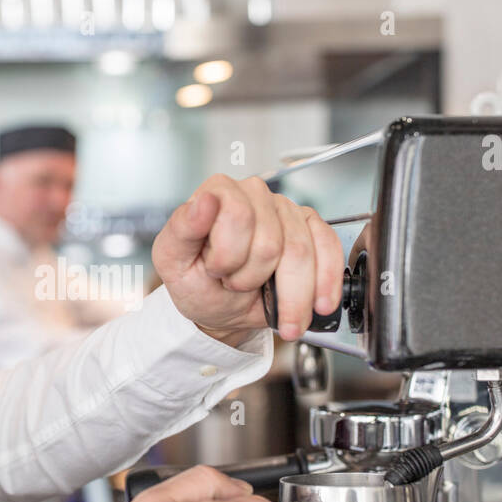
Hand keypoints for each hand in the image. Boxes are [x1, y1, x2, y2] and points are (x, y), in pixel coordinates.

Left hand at [152, 175, 343, 343]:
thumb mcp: (173, 262)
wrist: (220, 308)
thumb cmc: (195, 282)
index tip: (217, 273)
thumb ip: (182, 229)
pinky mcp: (310, 227)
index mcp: (217, 192)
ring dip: (288, 293)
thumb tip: (204, 201)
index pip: (238, 215)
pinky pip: (328, 249)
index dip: (229, 256)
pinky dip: (325, 282)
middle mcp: (254, 194)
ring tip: (270, 304)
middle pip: (271, 242)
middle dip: (253, 278)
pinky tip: (318, 303)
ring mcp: (285, 210)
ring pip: (301, 253)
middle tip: (235, 286)